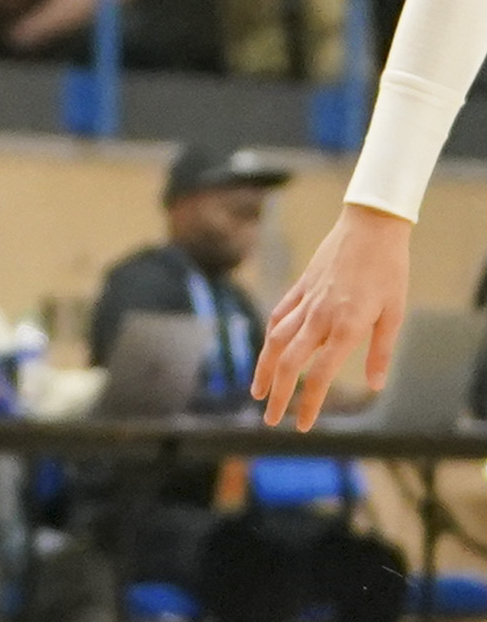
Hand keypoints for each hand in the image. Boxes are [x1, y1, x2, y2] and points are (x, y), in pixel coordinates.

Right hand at [255, 202, 412, 426]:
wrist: (371, 226)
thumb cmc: (389, 270)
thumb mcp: (395, 314)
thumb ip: (381, 350)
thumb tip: (374, 385)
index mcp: (345, 327)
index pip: (319, 374)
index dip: (308, 403)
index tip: (302, 427)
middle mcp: (320, 316)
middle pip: (289, 360)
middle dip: (278, 392)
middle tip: (269, 419)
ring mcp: (307, 298)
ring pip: (276, 337)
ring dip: (265, 366)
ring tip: (257, 389)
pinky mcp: (302, 285)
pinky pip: (280, 313)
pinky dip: (270, 334)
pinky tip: (268, 346)